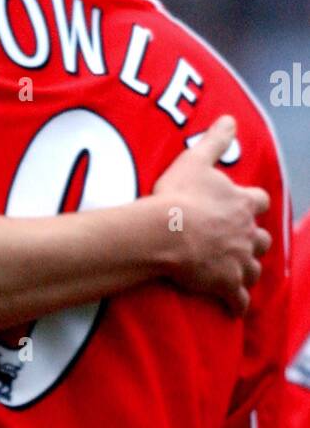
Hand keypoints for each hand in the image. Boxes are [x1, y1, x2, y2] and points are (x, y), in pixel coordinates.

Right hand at [153, 116, 271, 314]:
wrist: (167, 232)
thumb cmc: (179, 196)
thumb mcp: (196, 160)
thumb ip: (216, 140)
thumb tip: (230, 118)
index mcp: (242, 203)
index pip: (259, 202)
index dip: (251, 204)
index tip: (244, 206)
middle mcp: (247, 233)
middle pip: (261, 240)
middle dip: (252, 241)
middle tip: (239, 243)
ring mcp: (238, 261)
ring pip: (253, 270)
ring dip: (247, 271)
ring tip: (238, 274)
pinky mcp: (226, 284)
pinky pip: (237, 299)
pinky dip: (236, 304)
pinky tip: (233, 308)